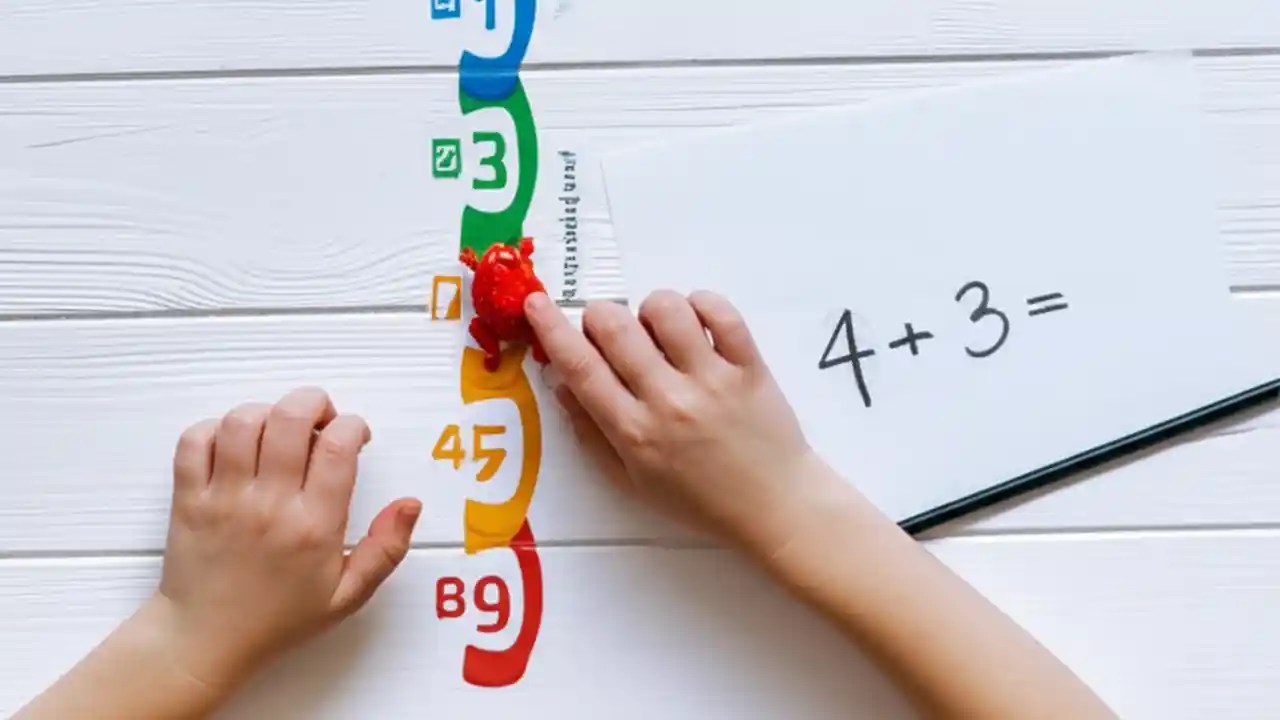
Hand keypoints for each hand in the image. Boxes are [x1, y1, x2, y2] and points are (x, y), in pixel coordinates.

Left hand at [150, 387, 420, 695]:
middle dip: (313, 403)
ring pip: (242, 421)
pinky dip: (215, 428)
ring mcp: (224, 499)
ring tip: (277, 432)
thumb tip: (410, 504)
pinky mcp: (189, 499)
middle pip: (290, 417)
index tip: (355, 437)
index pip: (338, 447)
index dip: (353, 426)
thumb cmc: (278, 619)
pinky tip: (235, 445)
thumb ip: (386, 549)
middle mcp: (270, 505)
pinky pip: (195, 440)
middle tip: (320, 420)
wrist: (205, 641)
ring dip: (267, 413)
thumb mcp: (348, 595)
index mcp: (314, 526)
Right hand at [525, 290, 828, 554]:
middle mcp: (669, 401)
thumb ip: (591, 433)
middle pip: (616, 327)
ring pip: (666, 309)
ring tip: (658, 331)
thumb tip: (561, 383)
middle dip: (599, 315)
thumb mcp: (631, 481)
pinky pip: (721, 312)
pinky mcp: (750, 367)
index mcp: (634, 433)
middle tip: (607, 328)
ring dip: (651, 308)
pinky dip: (702, 303)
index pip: (581, 368)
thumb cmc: (698, 499)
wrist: (774, 507)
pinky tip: (696, 322)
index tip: (535, 302)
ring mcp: (712, 380)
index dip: (552, 329)